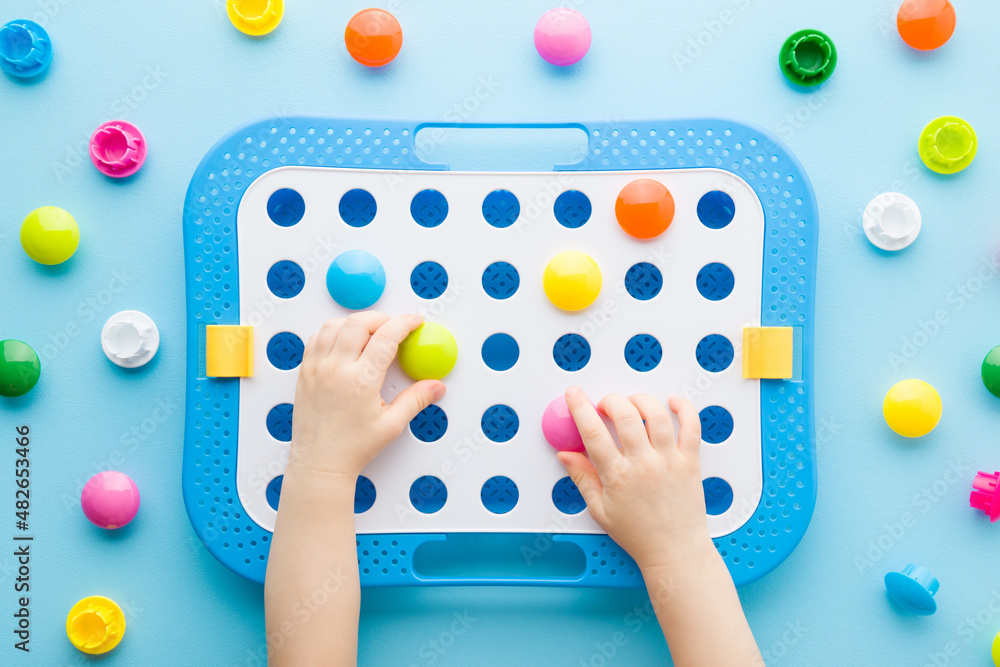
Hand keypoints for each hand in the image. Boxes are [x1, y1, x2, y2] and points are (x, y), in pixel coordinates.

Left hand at [288, 312, 445, 478]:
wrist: (320, 463)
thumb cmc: (351, 448)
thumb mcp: (391, 425)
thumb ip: (416, 400)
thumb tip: (435, 386)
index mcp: (360, 381)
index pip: (386, 337)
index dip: (404, 323)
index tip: (413, 322)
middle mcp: (336, 370)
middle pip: (358, 322)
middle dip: (381, 318)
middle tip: (393, 326)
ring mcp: (317, 369)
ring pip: (333, 325)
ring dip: (354, 322)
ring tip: (369, 332)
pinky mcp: (305, 372)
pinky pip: (315, 338)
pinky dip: (332, 332)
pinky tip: (344, 342)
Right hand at [557, 388, 712, 569]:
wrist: (674, 551)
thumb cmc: (639, 535)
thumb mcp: (599, 510)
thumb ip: (582, 478)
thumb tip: (565, 455)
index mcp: (618, 476)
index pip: (593, 433)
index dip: (580, 408)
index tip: (574, 395)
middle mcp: (644, 464)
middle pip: (625, 415)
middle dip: (610, 400)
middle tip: (605, 404)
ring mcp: (669, 461)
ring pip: (656, 415)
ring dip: (640, 400)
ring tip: (632, 403)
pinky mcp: (690, 461)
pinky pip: (691, 426)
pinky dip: (684, 408)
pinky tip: (673, 401)